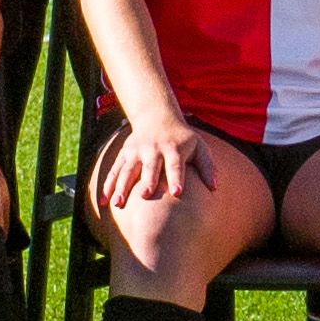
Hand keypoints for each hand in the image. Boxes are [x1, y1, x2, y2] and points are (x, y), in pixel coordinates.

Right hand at [95, 111, 218, 218]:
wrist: (157, 116)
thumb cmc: (182, 139)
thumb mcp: (199, 147)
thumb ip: (207, 166)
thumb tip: (214, 188)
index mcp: (173, 149)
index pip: (175, 165)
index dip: (176, 178)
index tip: (177, 193)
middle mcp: (153, 149)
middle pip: (150, 167)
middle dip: (147, 180)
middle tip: (144, 196)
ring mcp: (136, 151)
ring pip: (127, 170)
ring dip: (122, 186)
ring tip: (118, 204)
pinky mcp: (124, 154)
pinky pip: (114, 170)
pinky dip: (108, 185)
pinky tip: (104, 202)